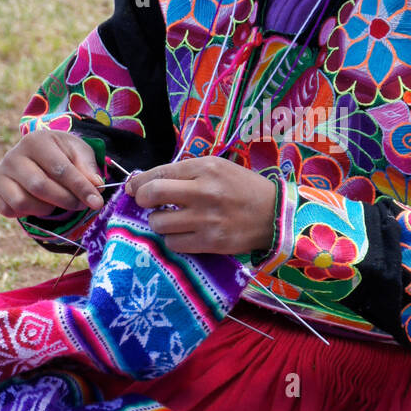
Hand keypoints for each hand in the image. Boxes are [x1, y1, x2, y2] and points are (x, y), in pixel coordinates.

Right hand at [0, 129, 104, 218]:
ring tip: (54, 200)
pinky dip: (26, 212)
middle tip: (79, 204)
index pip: (60, 169)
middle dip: (65, 200)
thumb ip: (88, 168)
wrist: (36, 155)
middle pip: (40, 187)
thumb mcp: (79, 153)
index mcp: (36, 140)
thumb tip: (96, 185)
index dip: (81, 188)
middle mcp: (13, 154)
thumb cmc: (61, 154)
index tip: (97, 203)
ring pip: (23, 202)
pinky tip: (35, 202)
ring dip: (45, 208)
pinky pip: (9, 210)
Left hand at [126, 157, 276, 256]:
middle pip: (153, 194)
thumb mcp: (219, 168)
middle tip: (148, 204)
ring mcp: (206, 219)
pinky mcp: (210, 243)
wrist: (275, 215)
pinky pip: (174, 243)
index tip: (135, 188)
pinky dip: (174, 239)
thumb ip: (186, 172)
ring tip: (171, 220)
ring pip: (159, 223)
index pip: (159, 172)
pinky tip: (184, 234)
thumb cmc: (243, 189)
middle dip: (143, 199)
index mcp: (206, 167)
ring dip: (159, 222)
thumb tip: (147, 182)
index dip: (140, 182)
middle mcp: (204, 191)